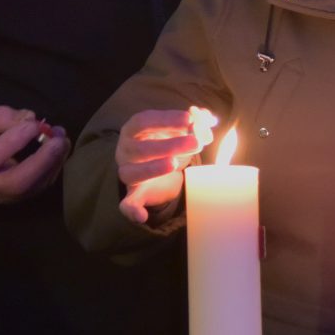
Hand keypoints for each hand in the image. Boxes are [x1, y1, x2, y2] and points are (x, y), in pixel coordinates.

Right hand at [0, 105, 66, 203]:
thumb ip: (0, 117)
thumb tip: (31, 119)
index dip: (16, 140)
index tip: (34, 124)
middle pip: (17, 182)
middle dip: (43, 160)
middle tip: (59, 139)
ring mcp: (1, 197)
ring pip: (32, 188)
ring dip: (53, 163)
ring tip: (63, 140)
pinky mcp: (17, 198)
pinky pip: (39, 188)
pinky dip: (53, 169)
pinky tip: (59, 151)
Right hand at [115, 105, 214, 224]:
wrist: (155, 168)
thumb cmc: (167, 143)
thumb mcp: (180, 131)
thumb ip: (194, 123)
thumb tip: (207, 118)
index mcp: (134, 130)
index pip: (144, 121)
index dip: (166, 119)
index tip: (189, 119)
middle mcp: (126, 150)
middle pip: (140, 148)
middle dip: (169, 145)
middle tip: (196, 143)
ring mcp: (128, 173)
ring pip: (131, 173)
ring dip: (153, 169)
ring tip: (174, 164)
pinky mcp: (133, 194)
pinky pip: (127, 204)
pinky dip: (132, 210)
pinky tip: (142, 216)